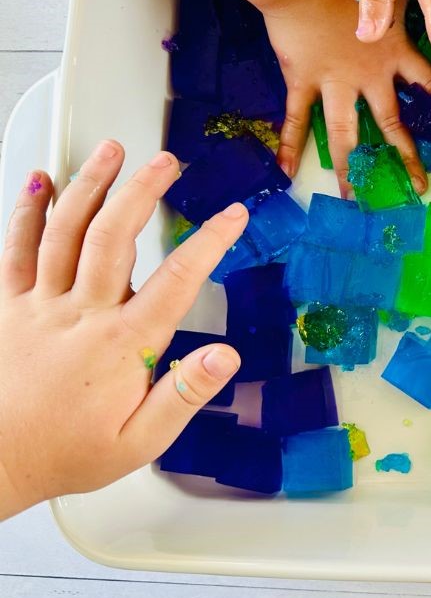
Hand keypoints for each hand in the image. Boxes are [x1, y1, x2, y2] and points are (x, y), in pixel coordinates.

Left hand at [0, 141, 247, 518]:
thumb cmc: (67, 452)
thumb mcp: (141, 442)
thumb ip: (185, 394)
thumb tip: (226, 355)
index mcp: (120, 345)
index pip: (176, 281)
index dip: (209, 243)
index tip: (233, 216)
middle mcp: (80, 314)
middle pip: (113, 236)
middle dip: (142, 191)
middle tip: (165, 162)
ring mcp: (39, 305)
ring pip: (65, 231)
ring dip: (90, 185)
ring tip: (111, 151)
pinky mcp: (7, 305)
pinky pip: (15, 248)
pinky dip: (27, 211)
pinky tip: (40, 181)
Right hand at [263, 0, 430, 196]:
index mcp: (395, 51)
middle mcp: (369, 75)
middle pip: (392, 124)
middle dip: (406, 157)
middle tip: (418, 188)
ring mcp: (335, 81)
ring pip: (345, 133)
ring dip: (350, 167)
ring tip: (353, 197)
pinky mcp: (302, 78)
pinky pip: (297, 116)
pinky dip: (290, 143)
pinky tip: (286, 171)